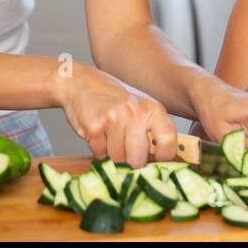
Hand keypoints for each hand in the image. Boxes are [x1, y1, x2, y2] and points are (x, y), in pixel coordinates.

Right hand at [53, 63, 177, 167]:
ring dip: (113, 158)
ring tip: (110, 140)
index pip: (168, 139)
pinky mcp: (94, 127)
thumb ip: (150, 130)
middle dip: (131, 165)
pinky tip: (98, 136)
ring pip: (118, 160)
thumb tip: (159, 164)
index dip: (164, 157)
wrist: (79, 82)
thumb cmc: (111, 97)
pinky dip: (99, 152)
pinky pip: (100, 155)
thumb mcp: (138, 106)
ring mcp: (113, 119)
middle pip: (139, 159)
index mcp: (151, 108)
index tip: (156, 165)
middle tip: (126, 156)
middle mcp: (134, 112)